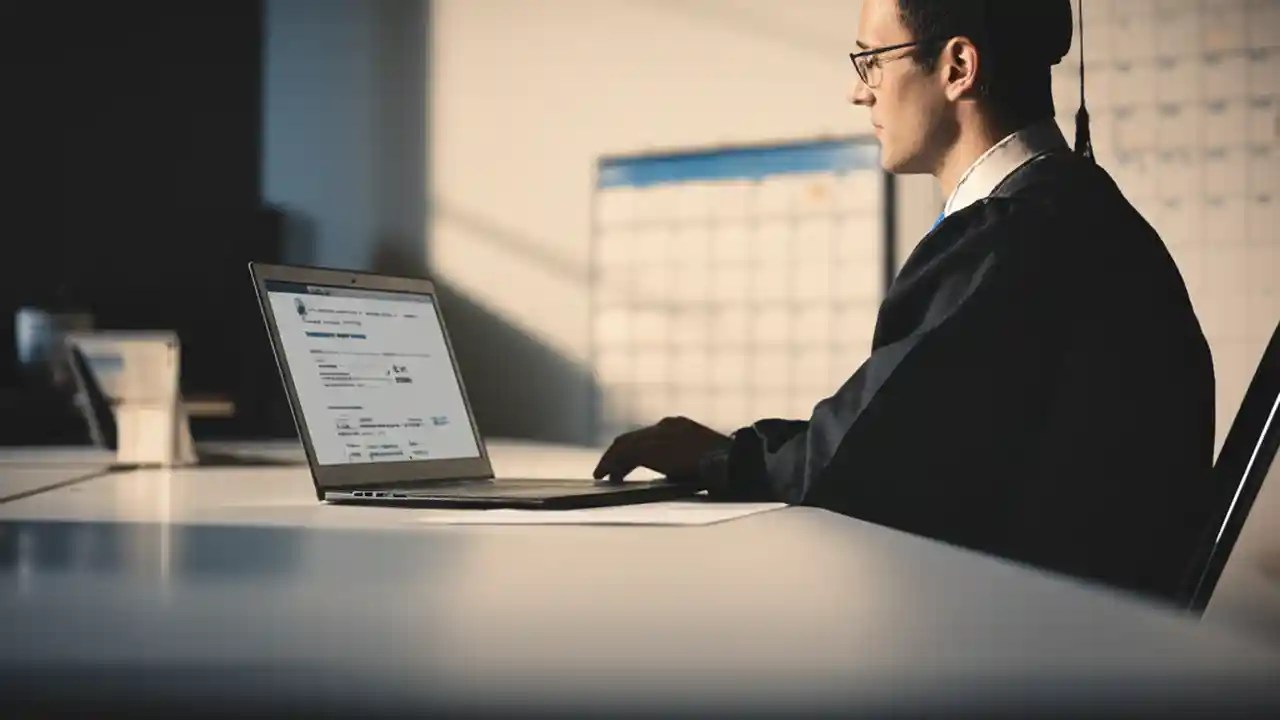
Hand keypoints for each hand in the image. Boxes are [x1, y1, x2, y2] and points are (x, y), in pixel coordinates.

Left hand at [593, 416, 729, 482]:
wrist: (728, 460)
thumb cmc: (724, 463)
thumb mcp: (703, 454)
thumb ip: (685, 456)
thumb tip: (676, 470)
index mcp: (677, 425)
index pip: (648, 435)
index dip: (634, 448)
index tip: (627, 461)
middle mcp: (664, 426)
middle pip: (632, 438)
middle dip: (618, 454)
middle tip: (608, 469)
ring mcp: (656, 436)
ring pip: (623, 445)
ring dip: (611, 460)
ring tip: (602, 474)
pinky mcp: (650, 450)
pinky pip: (623, 456)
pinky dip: (611, 465)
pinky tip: (606, 476)